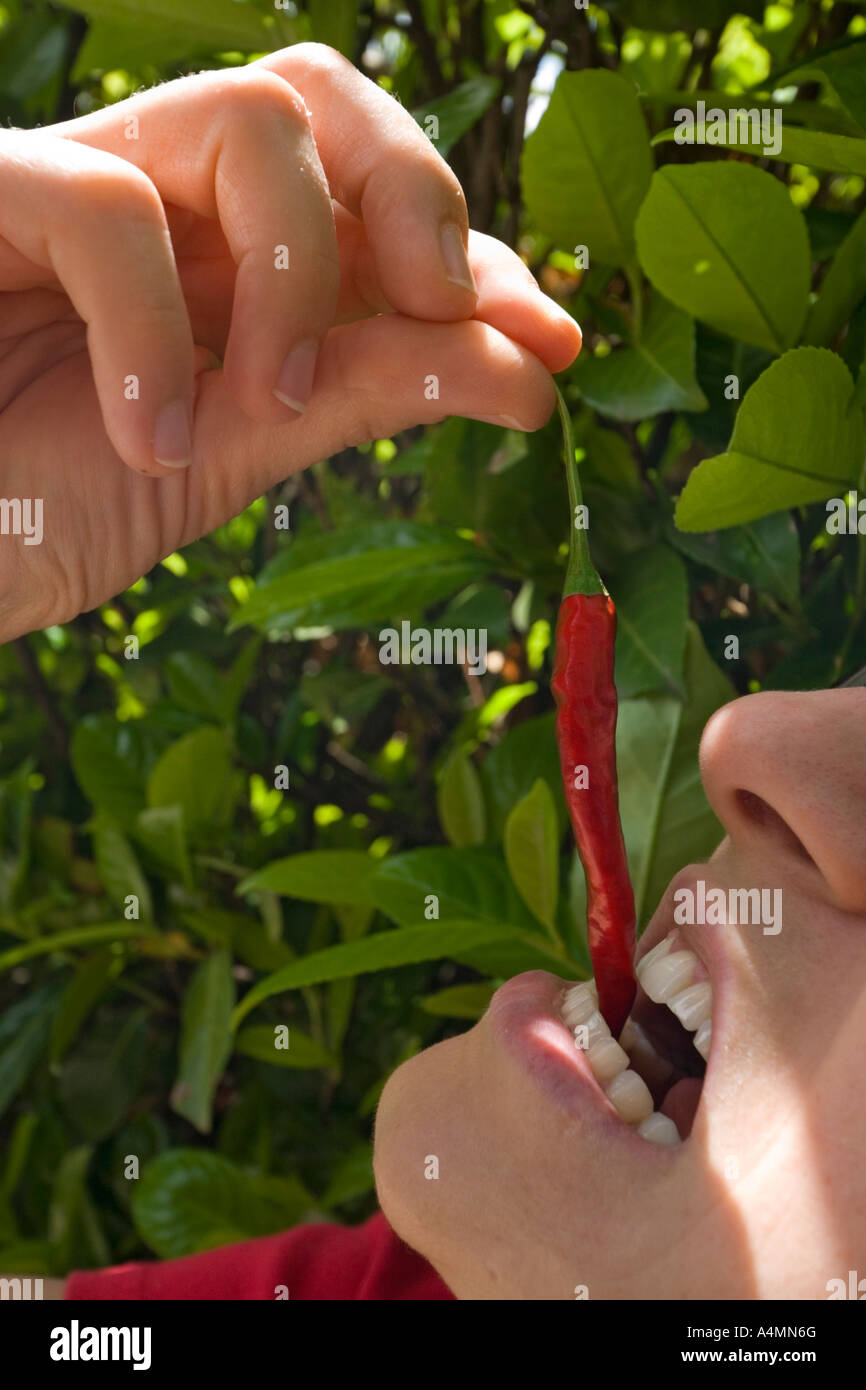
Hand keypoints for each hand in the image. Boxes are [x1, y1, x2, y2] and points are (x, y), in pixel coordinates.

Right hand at [0, 44, 580, 640]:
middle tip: (454, 306)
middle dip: (417, 192)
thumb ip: (362, 391)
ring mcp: (69, 190)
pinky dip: (156, 331)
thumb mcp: (225, 456)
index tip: (551, 340)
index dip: (472, 252)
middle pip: (320, 96)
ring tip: (266, 396)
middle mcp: (160, 206)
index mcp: (220, 264)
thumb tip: (532, 368)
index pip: (368, 201)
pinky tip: (146, 436)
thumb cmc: (29, 507)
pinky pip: (101, 205)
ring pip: (246, 114)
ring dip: (302, 263)